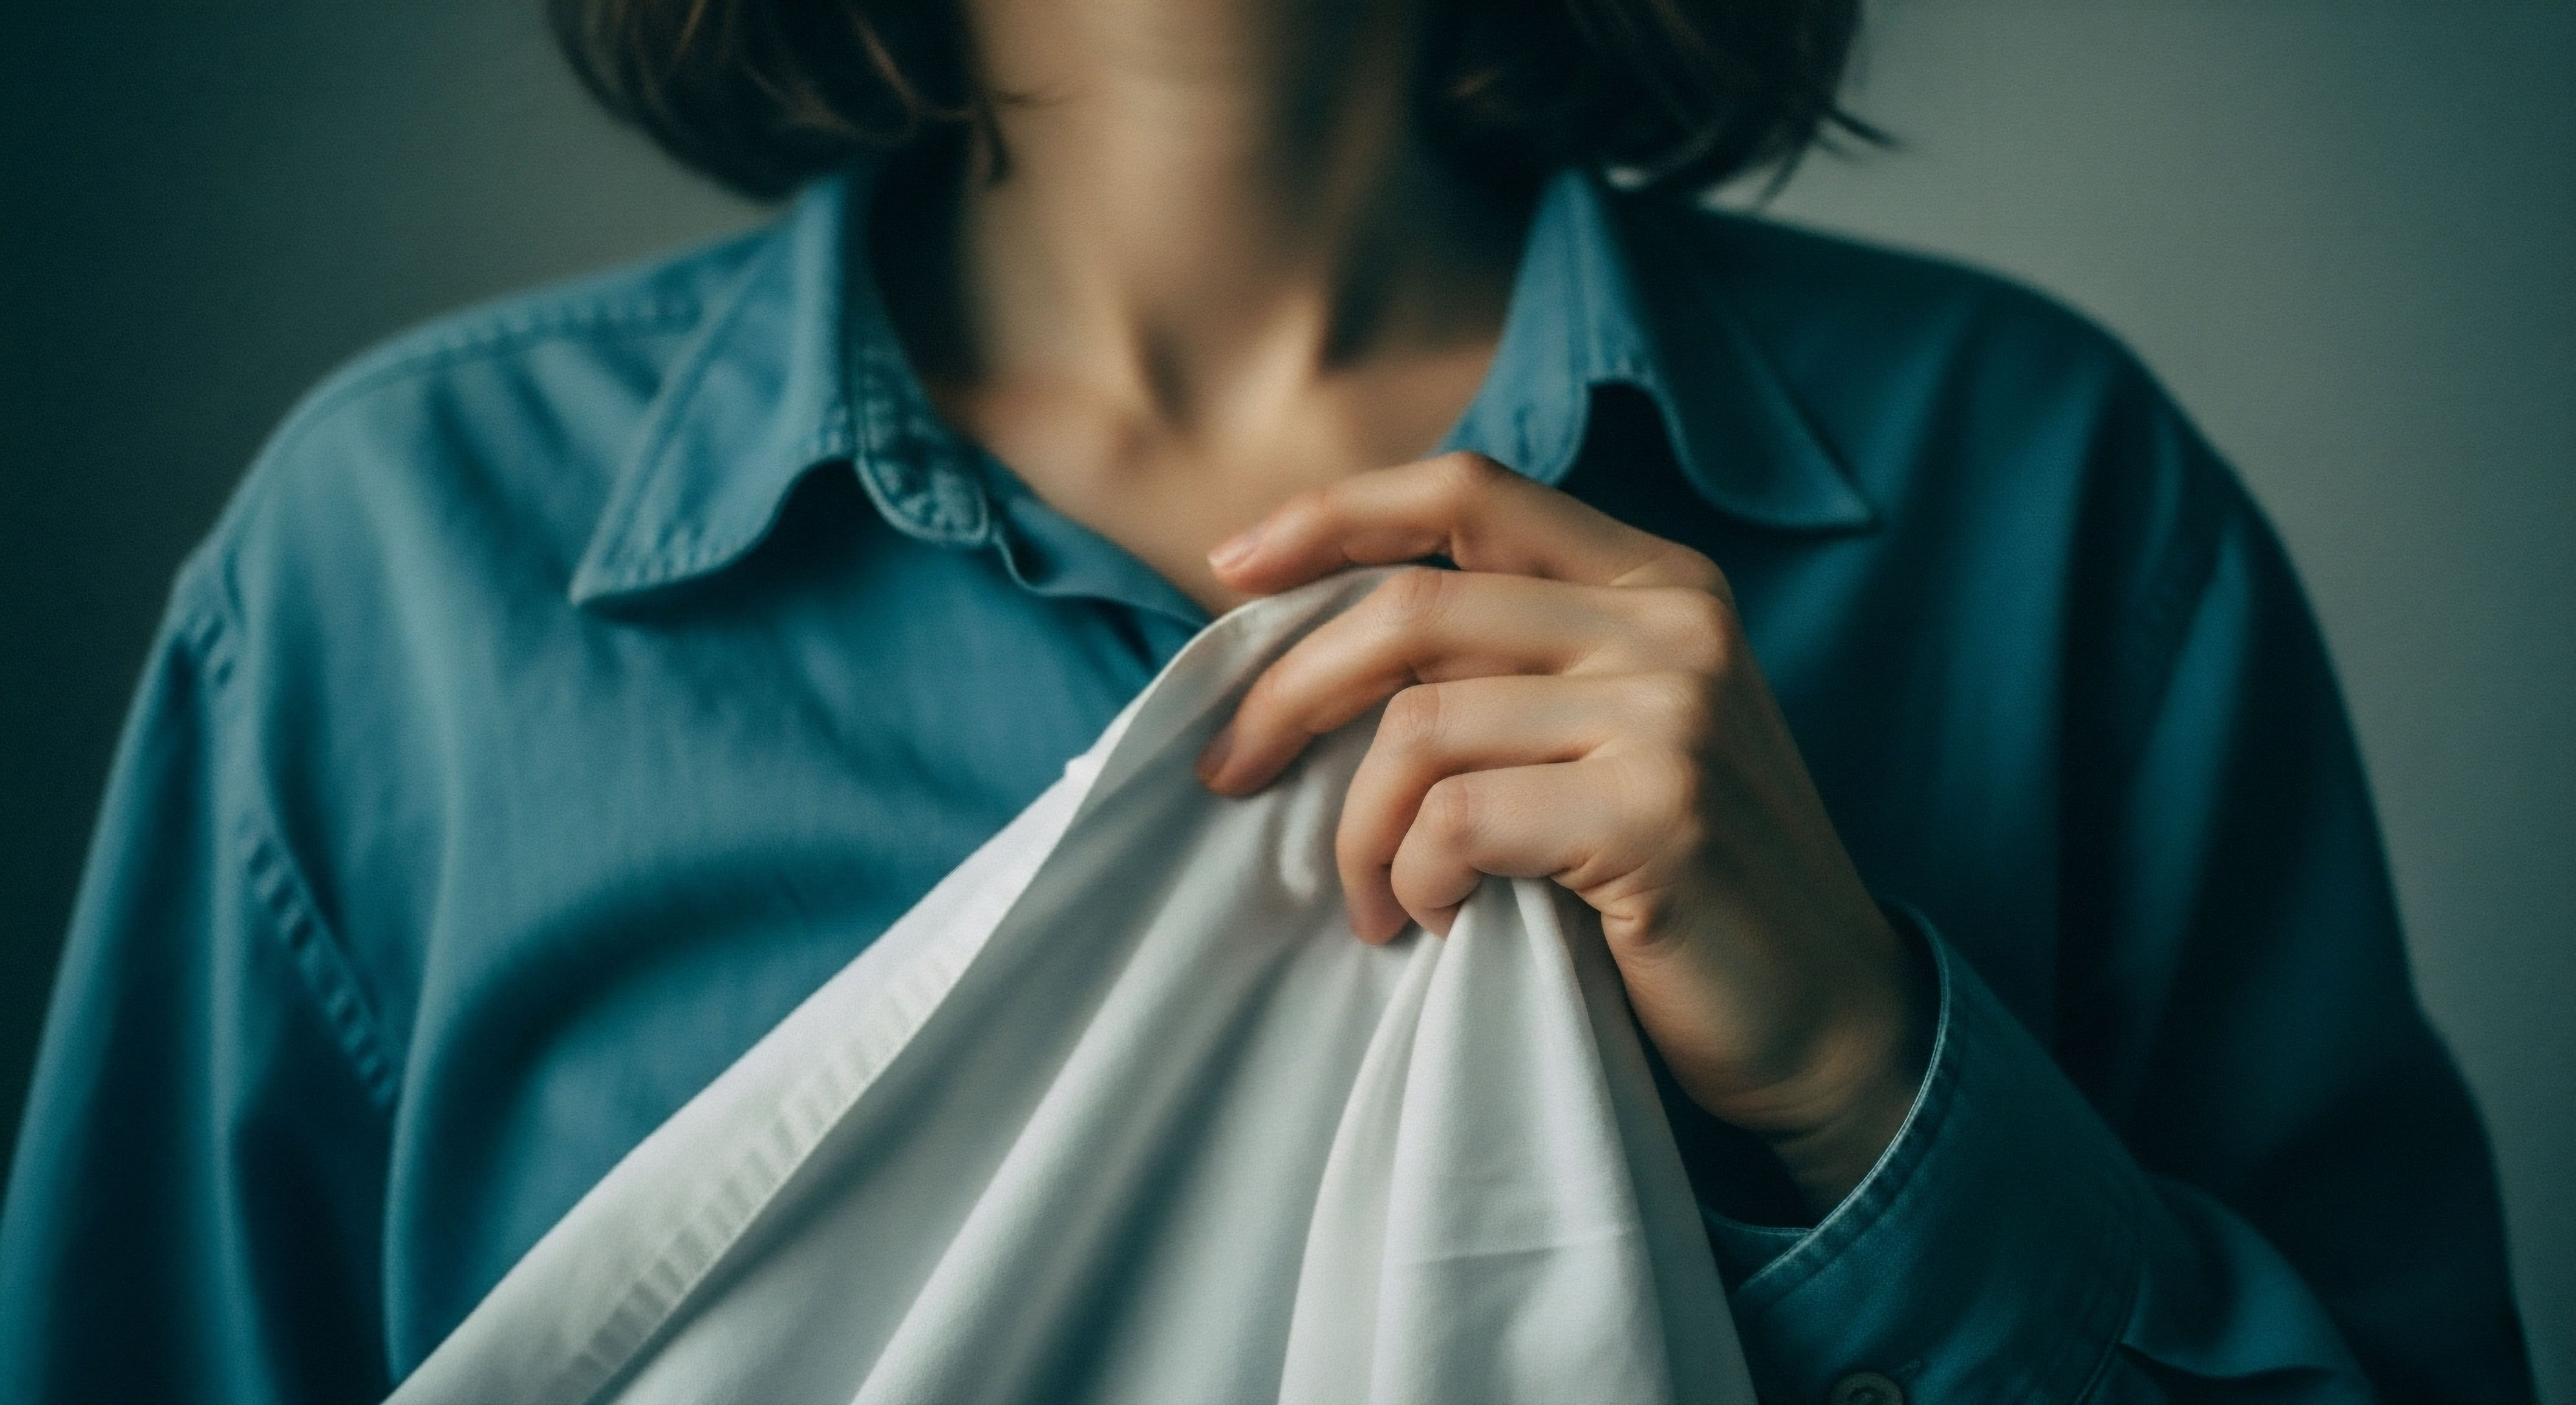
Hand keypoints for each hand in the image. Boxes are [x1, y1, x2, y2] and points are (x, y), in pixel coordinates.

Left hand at [1198, 452, 1929, 1208]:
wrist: (1832, 1018)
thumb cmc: (1686, 884)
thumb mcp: (1611, 733)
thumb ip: (1512, 664)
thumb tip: (1317, 644)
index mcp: (1657, 579)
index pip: (1469, 492)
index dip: (1334, 516)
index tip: (1230, 570)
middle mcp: (1673, 624)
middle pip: (1414, 609)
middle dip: (1289, 692)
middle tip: (1231, 771)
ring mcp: (1672, 715)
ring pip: (1419, 729)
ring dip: (1358, 829)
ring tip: (1372, 900)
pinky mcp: (1659, 815)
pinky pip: (1457, 824)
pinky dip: (1415, 880)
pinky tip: (1435, 922)